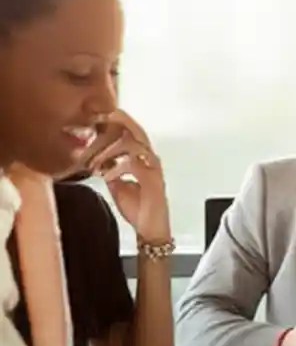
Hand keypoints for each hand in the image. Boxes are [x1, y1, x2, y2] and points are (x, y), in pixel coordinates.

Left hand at [86, 110, 169, 242]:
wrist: (149, 227)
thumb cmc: (137, 206)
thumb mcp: (114, 182)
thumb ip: (107, 166)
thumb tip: (91, 155)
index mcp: (140, 157)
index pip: (128, 131)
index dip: (112, 121)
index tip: (92, 118)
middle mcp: (149, 158)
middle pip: (135, 129)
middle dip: (115, 122)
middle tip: (95, 120)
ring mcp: (152, 167)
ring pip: (134, 143)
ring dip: (109, 149)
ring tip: (93, 161)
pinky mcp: (153, 179)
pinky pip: (134, 164)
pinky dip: (116, 167)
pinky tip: (104, 175)